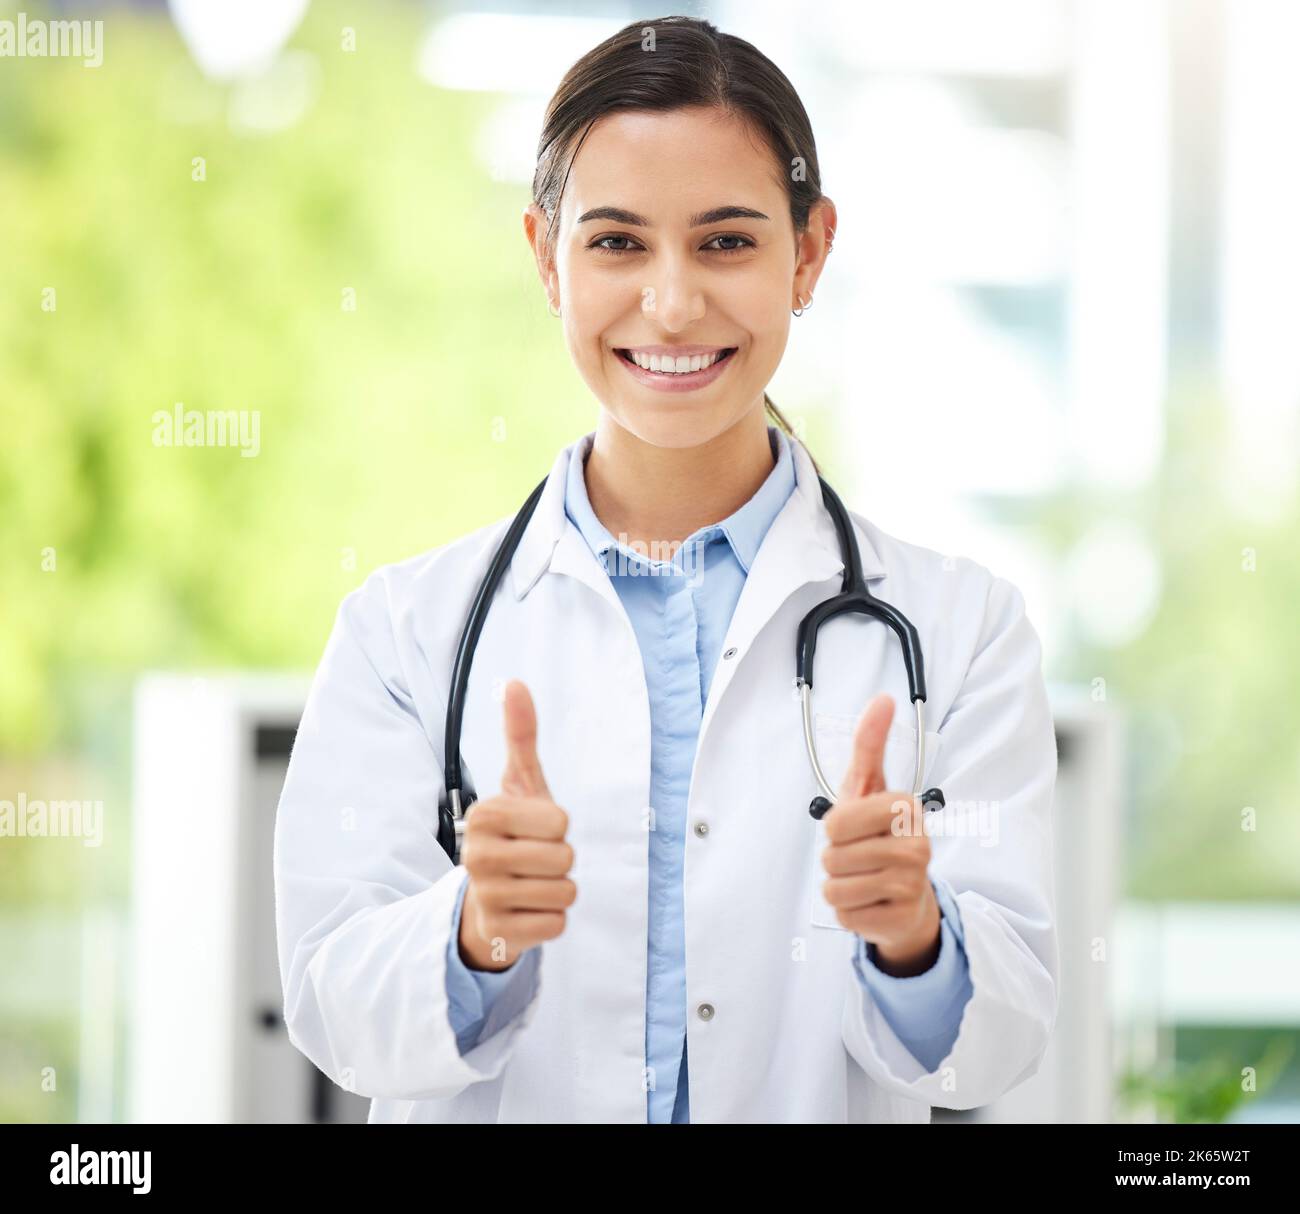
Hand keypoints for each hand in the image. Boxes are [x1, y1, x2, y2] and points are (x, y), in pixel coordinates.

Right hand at [457, 680, 576, 970]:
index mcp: (485, 814)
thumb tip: (514, 683)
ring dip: (558, 891)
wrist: (487, 901)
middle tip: (534, 861)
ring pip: (565, 892)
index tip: (533, 830)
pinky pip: (558, 924)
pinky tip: (528, 912)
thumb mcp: (520, 785)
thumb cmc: (513, 835)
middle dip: (560, 861)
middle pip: (565, 857)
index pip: (561, 822)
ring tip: (532, 886)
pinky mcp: (499, 934)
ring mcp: (485, 897)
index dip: (558, 828)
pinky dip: (552, 920)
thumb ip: (521, 735)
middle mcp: (477, 855)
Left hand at [819, 693, 940, 975]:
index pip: (836, 822)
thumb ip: (870, 744)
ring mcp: (913, 885)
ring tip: (863, 880)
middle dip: (834, 859)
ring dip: (839, 886)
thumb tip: (883, 698)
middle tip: (858, 857)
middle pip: (832, 857)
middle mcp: (917, 846)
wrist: (907, 898)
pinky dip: (849, 912)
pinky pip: (845, 915)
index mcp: (906, 808)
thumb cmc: (880, 836)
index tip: (855, 828)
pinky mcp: (902, 920)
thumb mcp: (868, 788)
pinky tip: (871, 903)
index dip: (834, 828)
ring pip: (834, 888)